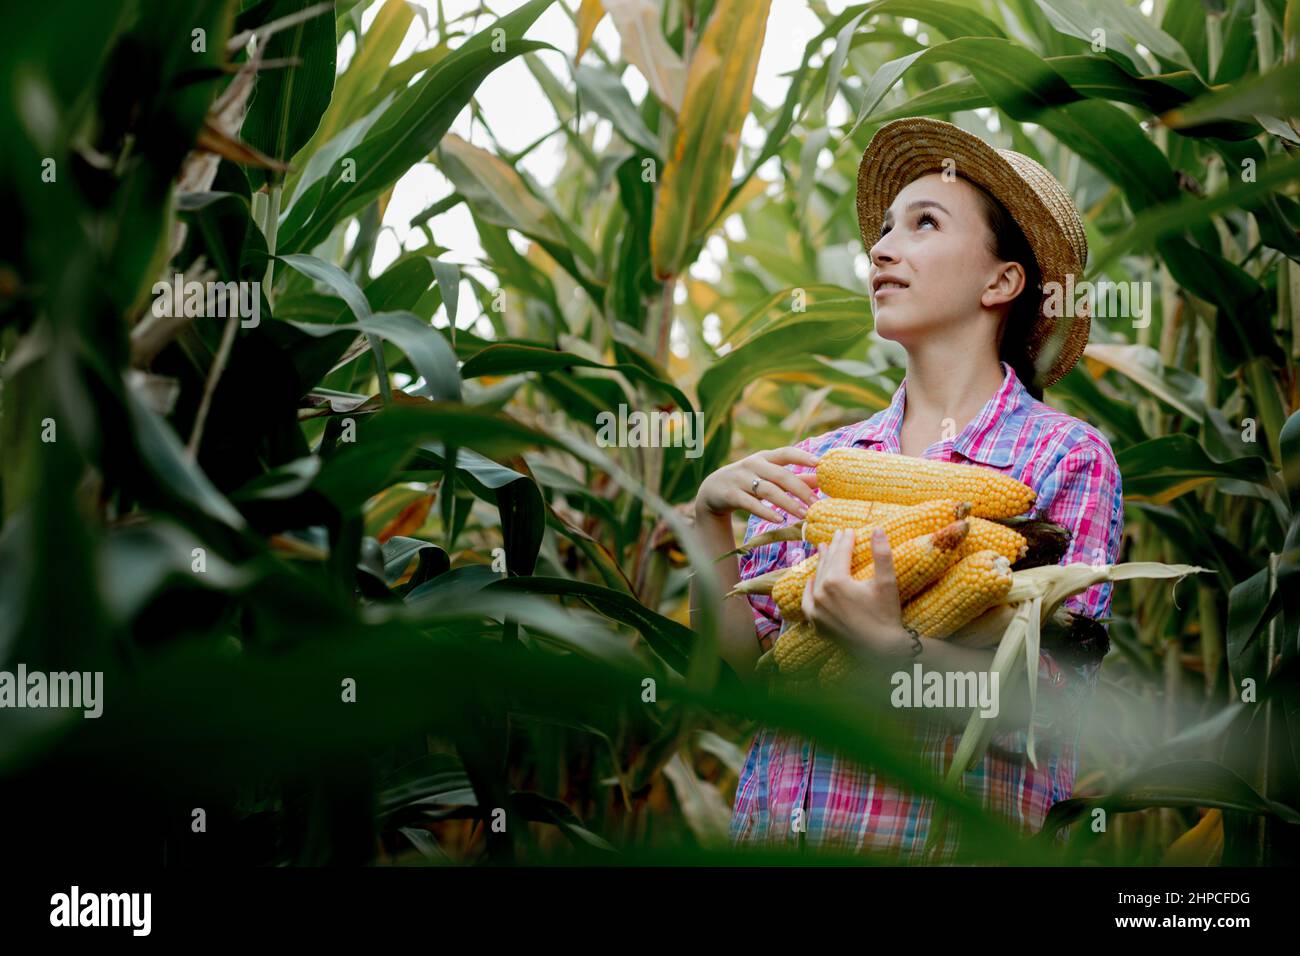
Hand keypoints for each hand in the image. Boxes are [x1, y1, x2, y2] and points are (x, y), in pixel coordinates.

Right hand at [695, 446, 820, 523]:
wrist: (714, 490)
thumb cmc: (750, 482)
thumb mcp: (770, 477)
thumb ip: (795, 478)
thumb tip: (821, 480)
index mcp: (765, 457)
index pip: (786, 453)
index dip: (802, 456)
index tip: (820, 463)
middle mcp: (754, 465)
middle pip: (781, 475)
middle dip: (800, 489)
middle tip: (817, 503)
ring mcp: (741, 479)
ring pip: (768, 490)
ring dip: (787, 503)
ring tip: (804, 514)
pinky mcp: (731, 495)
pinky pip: (751, 504)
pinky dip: (766, 512)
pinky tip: (779, 520)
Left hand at [801, 527, 914, 662]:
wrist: (880, 650)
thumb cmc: (886, 615)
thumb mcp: (887, 582)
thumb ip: (882, 554)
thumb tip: (877, 529)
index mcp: (836, 581)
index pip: (841, 554)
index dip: (846, 540)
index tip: (849, 530)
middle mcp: (820, 593)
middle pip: (828, 564)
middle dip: (834, 548)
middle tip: (837, 534)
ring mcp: (816, 609)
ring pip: (817, 579)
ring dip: (821, 564)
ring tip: (823, 549)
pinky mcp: (816, 622)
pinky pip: (808, 600)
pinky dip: (809, 589)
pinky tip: (811, 580)